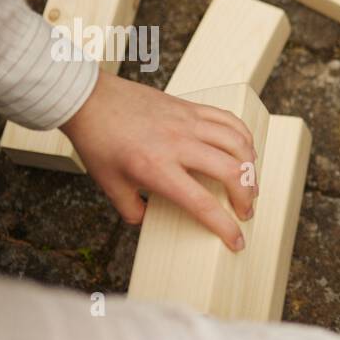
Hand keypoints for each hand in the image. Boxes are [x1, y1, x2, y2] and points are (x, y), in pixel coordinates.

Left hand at [62, 72, 258, 249]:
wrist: (89, 100)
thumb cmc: (97, 140)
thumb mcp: (109, 184)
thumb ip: (131, 209)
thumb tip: (147, 219)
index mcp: (157, 168)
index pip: (202, 204)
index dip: (224, 226)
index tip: (236, 240)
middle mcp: (178, 144)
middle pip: (230, 172)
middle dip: (246, 197)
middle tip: (245, 210)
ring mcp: (187, 123)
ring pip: (236, 144)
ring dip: (250, 167)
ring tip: (250, 183)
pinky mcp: (190, 107)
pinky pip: (228, 120)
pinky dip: (244, 136)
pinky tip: (245, 150)